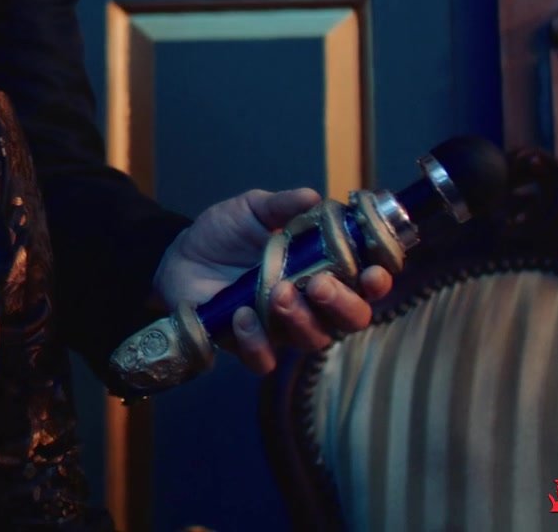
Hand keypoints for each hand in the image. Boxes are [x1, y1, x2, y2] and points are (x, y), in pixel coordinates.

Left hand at [151, 187, 393, 374]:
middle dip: (343, 303)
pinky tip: (241, 316)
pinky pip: (264, 359)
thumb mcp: (253, 210)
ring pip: (312, 339)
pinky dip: (256, 341)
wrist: (180, 255)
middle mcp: (311, 303)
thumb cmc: (226, 233)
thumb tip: (313, 197)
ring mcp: (282, 327)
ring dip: (301, 318)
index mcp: (322, 268)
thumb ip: (282, 206)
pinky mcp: (248, 344)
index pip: (364, 283)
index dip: (377, 280)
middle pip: (350, 319)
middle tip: (320, 284)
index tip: (374, 271)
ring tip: (278, 293)